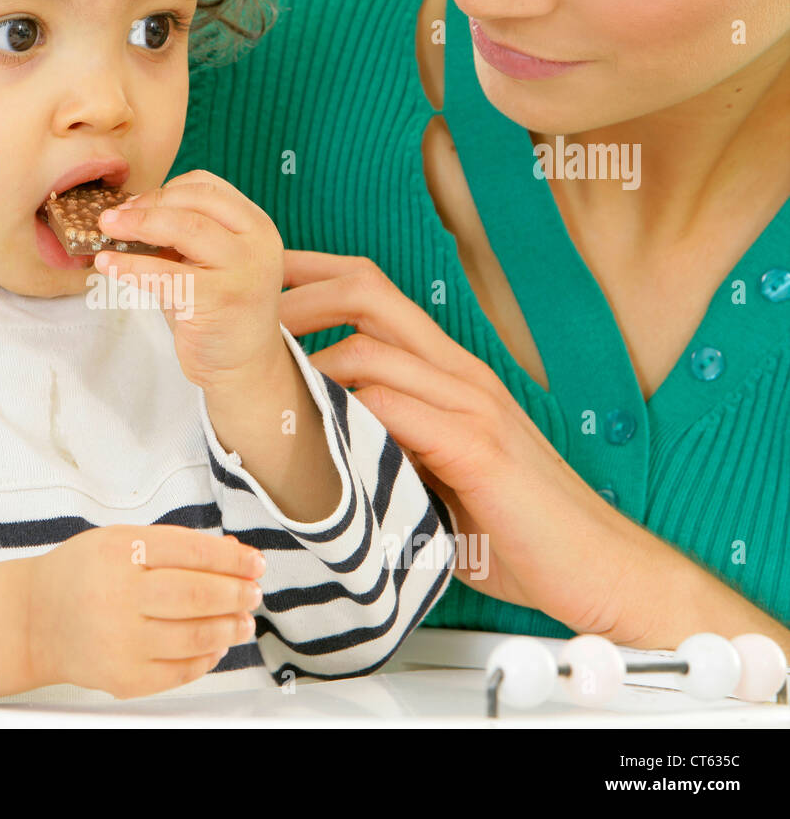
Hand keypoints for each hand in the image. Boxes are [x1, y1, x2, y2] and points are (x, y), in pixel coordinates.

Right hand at [27, 525, 265, 698]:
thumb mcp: (120, 541)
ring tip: (242, 620)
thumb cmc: (82, 574)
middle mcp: (118, 596)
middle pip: (199, 596)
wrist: (33, 619)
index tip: (255, 563)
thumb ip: (176, 545)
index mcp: (119, 552)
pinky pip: (181, 671)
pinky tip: (215, 645)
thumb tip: (235, 554)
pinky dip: (207, 657)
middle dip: (238, 594)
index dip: (233, 559)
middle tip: (253, 593)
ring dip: (230, 628)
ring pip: (196, 637)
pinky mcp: (123, 678)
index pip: (193, 553)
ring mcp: (120, 641)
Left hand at [94, 170, 289, 393]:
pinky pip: (166, 275)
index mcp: (255, 224)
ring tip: (106, 230)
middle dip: (146, 205)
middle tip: (110, 217)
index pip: (207, 186)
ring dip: (138, 226)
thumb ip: (183, 235)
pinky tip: (108, 265)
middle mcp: (256, 242)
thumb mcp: (208, 262)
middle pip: (195, 203)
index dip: (164, 190)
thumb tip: (126, 212)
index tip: (132, 203)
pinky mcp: (221, 300)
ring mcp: (243, 270)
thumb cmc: (217, 309)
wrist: (243, 365)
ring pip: (184, 229)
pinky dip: (131, 266)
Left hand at [278, 249, 658, 640]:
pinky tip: (314, 438)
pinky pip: (394, 408)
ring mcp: (471, 404)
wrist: (595, 567)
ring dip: (305, 363)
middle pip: (367, 291)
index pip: (372, 289)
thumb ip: (388, 436)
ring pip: (370, 349)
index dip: (310, 273)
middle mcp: (459, 372)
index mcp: (448, 370)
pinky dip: (346, 414)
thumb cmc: (511, 523)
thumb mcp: (436, 465)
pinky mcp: (477, 447)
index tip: (257, 280)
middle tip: (246, 324)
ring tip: (260, 389)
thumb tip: (310, 430)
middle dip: (295, 297)